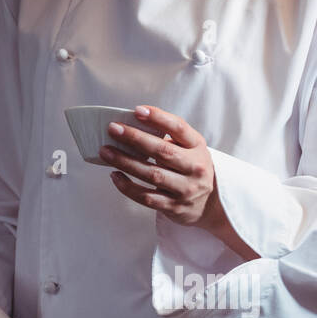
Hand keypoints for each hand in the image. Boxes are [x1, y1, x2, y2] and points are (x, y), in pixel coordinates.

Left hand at [99, 104, 256, 259]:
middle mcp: (194, 168)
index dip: (158, 118)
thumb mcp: (190, 147)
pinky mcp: (173, 207)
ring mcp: (185, 189)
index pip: (179, 128)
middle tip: (113, 129)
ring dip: (125, 162)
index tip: (137, 110)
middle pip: (163, 151)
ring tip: (106, 151)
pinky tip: (115, 175)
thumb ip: (169, 135)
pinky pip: (146, 197)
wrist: (211, 204)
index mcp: (197, 147)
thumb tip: (133, 121)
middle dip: (135, 138)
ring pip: (152, 174)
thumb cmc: (191, 167)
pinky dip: (128, 187)